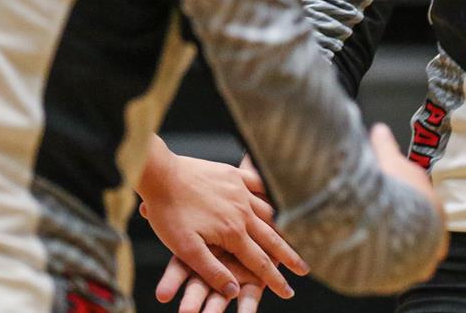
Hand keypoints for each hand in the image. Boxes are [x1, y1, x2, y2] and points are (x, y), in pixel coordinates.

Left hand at [139, 150, 306, 304]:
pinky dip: (268, 193)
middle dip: (288, 256)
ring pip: (267, 213)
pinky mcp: (233, 176)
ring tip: (289, 236)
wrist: (161, 174)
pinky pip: (257, 185)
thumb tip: (232, 291)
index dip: (274, 279)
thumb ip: (211, 270)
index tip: (288, 291)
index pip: (259, 262)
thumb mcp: (185, 249)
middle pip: (271, 238)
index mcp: (232, 233)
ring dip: (280, 228)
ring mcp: (240, 192)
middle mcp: (243, 212)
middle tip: (303, 268)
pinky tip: (273, 196)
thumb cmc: (168, 213)